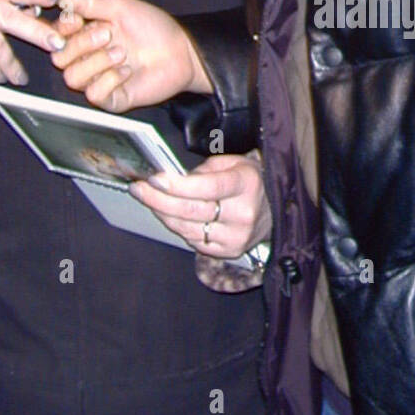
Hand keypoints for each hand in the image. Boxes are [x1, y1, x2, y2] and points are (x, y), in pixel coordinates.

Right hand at [51, 0, 208, 111]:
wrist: (181, 51)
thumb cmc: (153, 27)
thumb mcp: (119, 8)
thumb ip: (88, 3)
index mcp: (85, 36)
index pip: (57, 36)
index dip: (63, 28)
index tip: (79, 19)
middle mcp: (88, 59)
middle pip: (59, 58)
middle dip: (81, 43)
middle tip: (108, 33)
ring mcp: (99, 80)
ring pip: (72, 78)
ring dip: (96, 62)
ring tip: (122, 53)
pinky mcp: (112, 98)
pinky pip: (93, 95)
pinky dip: (109, 80)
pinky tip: (127, 71)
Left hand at [129, 153, 270, 258]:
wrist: (275, 208)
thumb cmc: (249, 181)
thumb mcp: (233, 163)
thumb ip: (203, 170)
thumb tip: (171, 180)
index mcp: (246, 184)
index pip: (208, 187)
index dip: (177, 185)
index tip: (154, 179)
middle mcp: (243, 213)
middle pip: (192, 210)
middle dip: (158, 199)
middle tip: (138, 189)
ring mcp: (236, 236)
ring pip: (188, 228)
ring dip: (163, 213)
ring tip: (148, 199)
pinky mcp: (229, 251)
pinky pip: (193, 241)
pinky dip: (177, 227)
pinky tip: (168, 214)